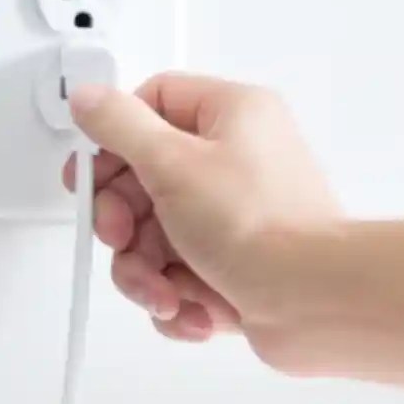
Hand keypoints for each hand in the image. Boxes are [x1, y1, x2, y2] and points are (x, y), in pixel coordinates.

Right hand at [62, 73, 341, 345]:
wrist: (316, 302)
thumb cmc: (259, 228)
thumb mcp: (172, 162)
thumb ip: (119, 125)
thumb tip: (87, 97)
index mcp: (230, 116)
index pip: (150, 104)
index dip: (112, 143)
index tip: (90, 178)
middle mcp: (235, 159)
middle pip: (142, 180)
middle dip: (123, 224)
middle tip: (122, 238)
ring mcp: (233, 215)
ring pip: (153, 237)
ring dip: (144, 271)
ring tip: (165, 291)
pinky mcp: (233, 262)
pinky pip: (176, 274)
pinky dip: (174, 296)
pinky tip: (191, 305)